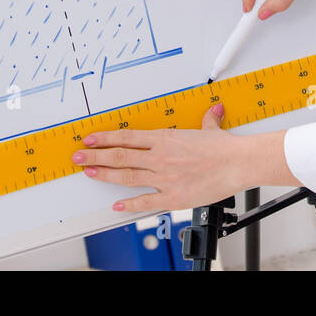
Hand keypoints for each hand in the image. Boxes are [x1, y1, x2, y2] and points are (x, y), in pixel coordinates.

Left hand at [73, 103, 246, 212]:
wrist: (237, 163)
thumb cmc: (224, 148)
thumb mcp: (211, 128)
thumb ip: (207, 120)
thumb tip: (214, 110)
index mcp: (165, 139)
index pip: (127, 137)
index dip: (105, 138)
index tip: (90, 139)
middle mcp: (159, 157)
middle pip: (120, 156)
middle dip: (95, 156)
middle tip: (78, 157)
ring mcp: (163, 178)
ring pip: (126, 176)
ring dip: (105, 175)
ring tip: (89, 173)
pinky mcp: (172, 197)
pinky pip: (144, 201)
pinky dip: (128, 204)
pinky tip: (116, 205)